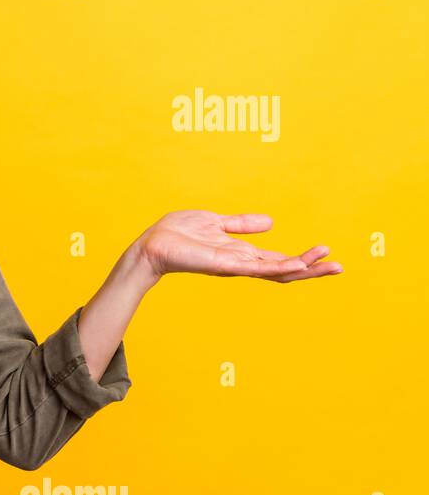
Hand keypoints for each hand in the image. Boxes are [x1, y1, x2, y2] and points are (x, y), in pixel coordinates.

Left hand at [138, 211, 342, 282]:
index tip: (327, 253)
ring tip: (330, 265)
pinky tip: (298, 265)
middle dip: (312, 269)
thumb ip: (243, 224)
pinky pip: (256, 268)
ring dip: (304, 268)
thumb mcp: (216, 222)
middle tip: (340, 267)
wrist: (153, 244)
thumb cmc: (178, 234)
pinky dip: (278, 267)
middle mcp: (241, 263)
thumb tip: (272, 223)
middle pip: (284, 270)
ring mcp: (234, 266)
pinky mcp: (224, 265)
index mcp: (240, 254)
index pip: (278, 260)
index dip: (303, 258)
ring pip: (276, 271)